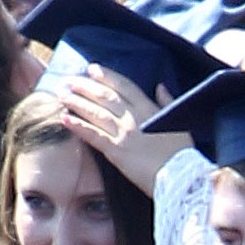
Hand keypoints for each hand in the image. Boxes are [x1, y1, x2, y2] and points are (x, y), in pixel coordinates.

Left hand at [58, 64, 188, 196]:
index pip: (125, 87)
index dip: (107, 76)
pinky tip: (66, 119)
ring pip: (96, 113)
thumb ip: (168, 102)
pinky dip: (78, 126)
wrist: (180, 175)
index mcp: (149, 108)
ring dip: (77, 103)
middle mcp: (134, 118)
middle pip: (106, 97)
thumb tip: (160, 85)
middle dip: (86, 87)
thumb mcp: (179, 121)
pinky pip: (93, 136)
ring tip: (62, 95)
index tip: (92, 68)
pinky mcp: (116, 152)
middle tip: (69, 80)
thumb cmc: (182, 150)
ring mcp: (123, 134)